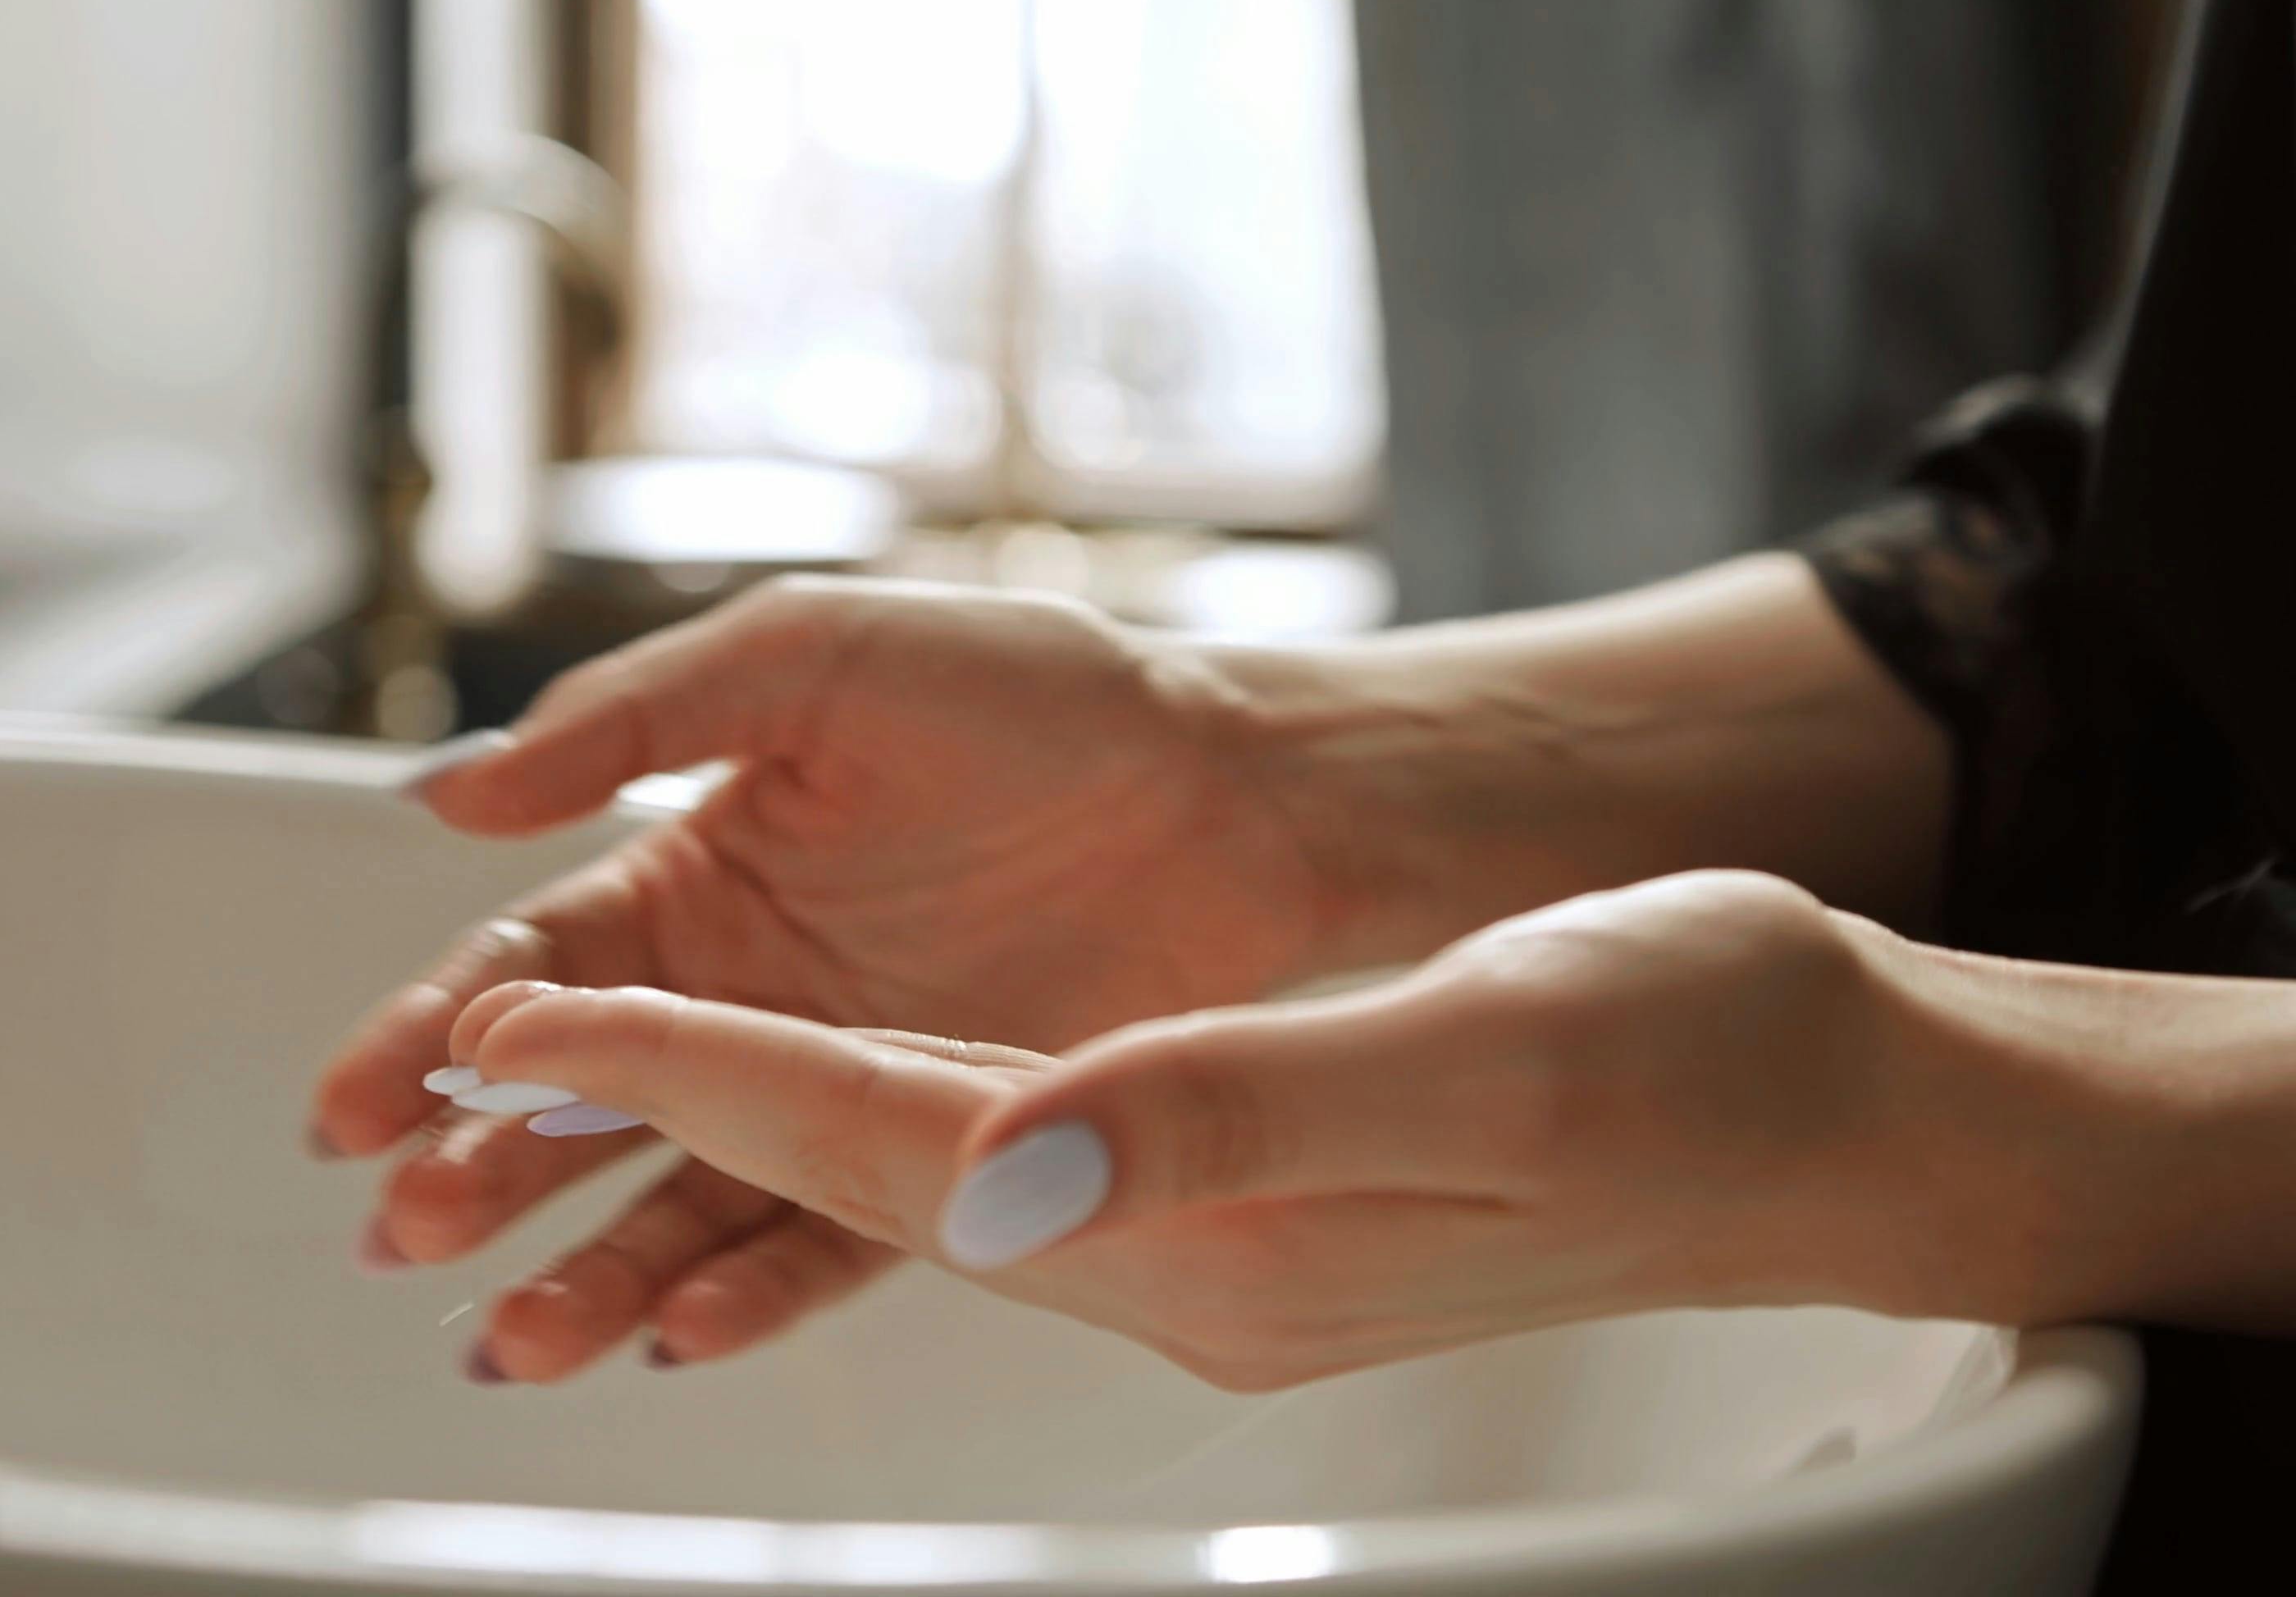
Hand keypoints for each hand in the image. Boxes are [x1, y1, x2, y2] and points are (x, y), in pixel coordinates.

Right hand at [307, 577, 1338, 1377]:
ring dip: (586, 1268)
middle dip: (477, 1173)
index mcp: (694, 876)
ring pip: (679, 1195)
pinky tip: (678, 1331)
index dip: (431, 1035)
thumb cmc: (1040, 693)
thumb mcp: (814, 659)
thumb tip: (450, 790)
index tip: (357, 1104)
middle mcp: (749, 995)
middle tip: (407, 1230)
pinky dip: (748, 1292)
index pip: (530, 971)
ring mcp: (839, 1081)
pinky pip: (827, 1240)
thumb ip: (636, 719)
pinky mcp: (939, 1147)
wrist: (1242, 790)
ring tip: (515, 1331)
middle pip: (576, 1107)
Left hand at [443, 871, 2093, 1388]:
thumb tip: (1005, 1171)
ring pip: (904, 1193)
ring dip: (732, 1141)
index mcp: (1214, 1226)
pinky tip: (817, 1114)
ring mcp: (1205, 1254)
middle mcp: (1179, 1264)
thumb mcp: (1489, 1048)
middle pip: (855, 1191)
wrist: (1836, 1120)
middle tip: (459, 1060)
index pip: (885, 1150)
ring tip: (570, 1094)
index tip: (509, 1031)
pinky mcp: (1238, 1208)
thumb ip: (1239, 1113)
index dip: (688, 1082)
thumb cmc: (1704, 1053)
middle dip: (651, 1124)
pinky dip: (871, 1136)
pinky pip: (994, 1182)